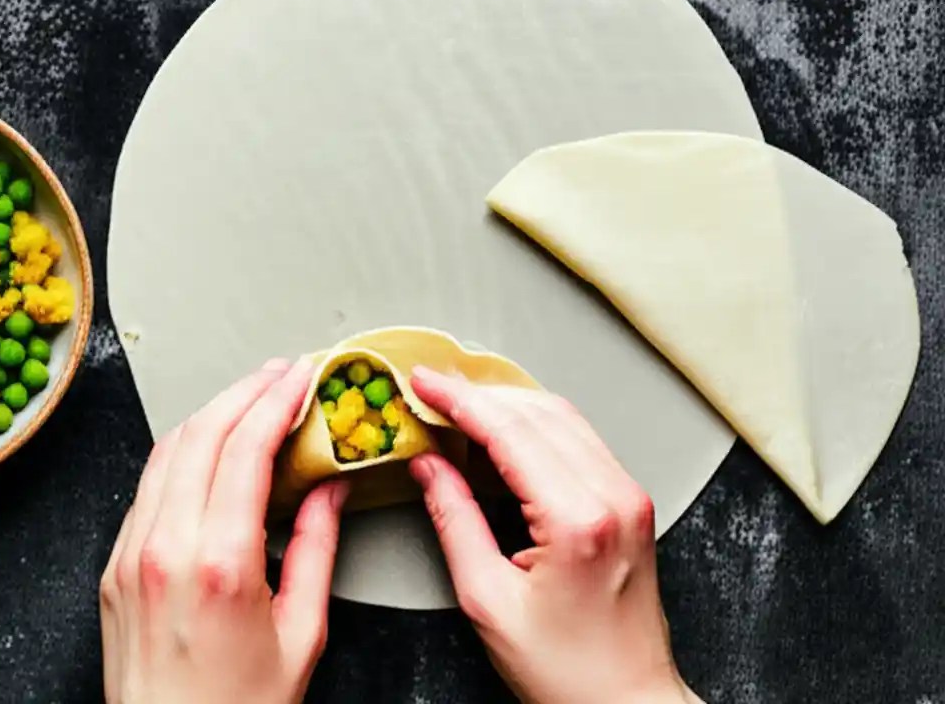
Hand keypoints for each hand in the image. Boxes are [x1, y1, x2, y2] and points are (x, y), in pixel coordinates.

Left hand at [100, 358, 349, 703]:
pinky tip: (209, 452)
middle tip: (283, 373)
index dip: (277, 399)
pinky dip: (181, 454)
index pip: (246, 448)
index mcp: (219, 563)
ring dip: (211, 414)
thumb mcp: (301, 634)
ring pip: (165, 452)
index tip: (303, 376)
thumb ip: (318, 550)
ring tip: (249, 400)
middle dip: (246, 390)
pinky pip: (146, 488)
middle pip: (202, 433)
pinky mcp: (112, 568)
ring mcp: (129, 555)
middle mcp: (165, 548)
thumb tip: (328, 490)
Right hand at [408, 367, 700, 703]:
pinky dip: (534, 424)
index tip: (422, 381)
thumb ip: (454, 520)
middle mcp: (613, 497)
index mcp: (579, 520)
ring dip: (507, 402)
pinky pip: (579, 439)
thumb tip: (429, 467)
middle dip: (479, 392)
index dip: (459, 400)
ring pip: (562, 417)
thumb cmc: (566, 671)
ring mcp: (629, 496)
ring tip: (458, 404)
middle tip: (431, 388)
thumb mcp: (487, 599)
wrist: (627, 702)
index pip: (510, 432)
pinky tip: (502, 430)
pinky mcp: (630, 502)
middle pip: (539, 412)